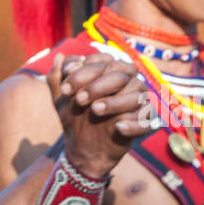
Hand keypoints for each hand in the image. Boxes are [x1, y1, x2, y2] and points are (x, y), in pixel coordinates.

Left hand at [49, 53, 151, 177]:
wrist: (83, 147)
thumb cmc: (75, 115)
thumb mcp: (60, 99)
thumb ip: (57, 77)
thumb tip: (60, 57)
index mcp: (108, 70)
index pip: (101, 62)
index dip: (82, 73)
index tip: (65, 89)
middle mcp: (127, 81)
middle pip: (119, 75)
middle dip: (97, 86)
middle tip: (78, 100)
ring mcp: (138, 101)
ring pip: (136, 95)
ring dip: (115, 102)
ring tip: (95, 110)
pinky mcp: (144, 122)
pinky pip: (146, 120)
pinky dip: (133, 124)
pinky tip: (118, 127)